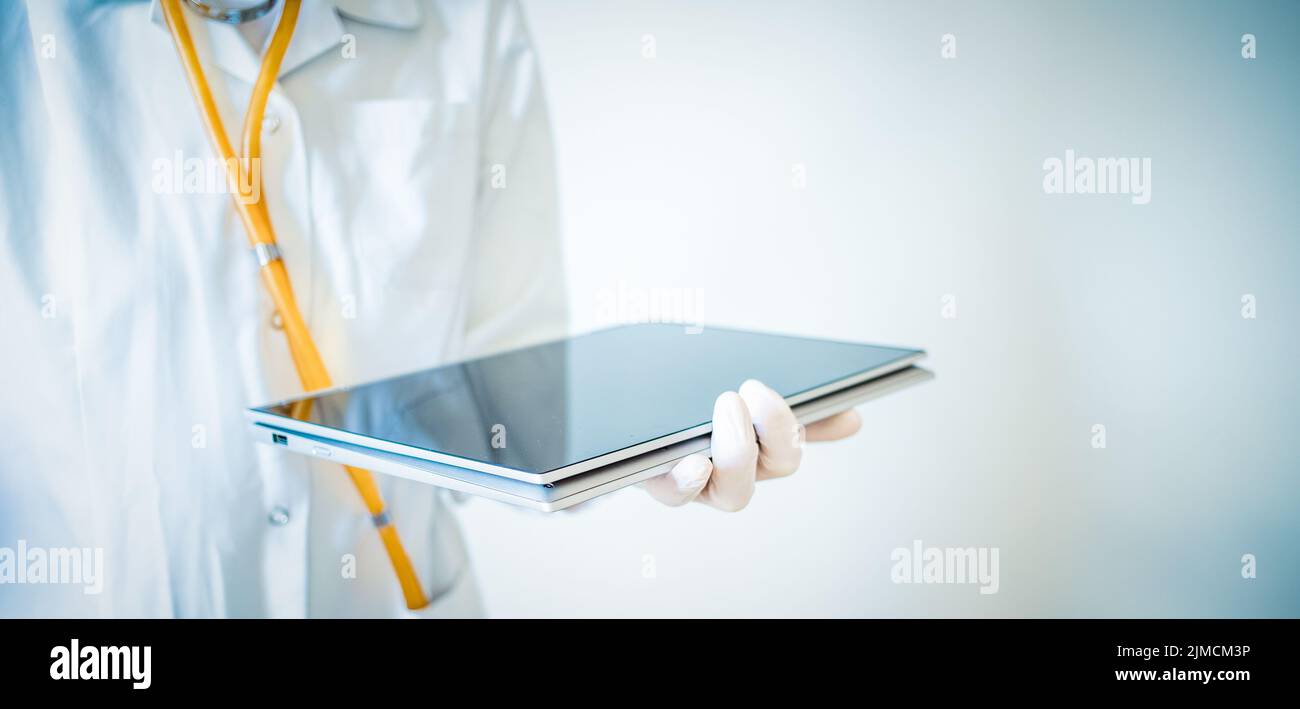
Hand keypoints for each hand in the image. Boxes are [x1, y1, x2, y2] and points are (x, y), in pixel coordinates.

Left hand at [642, 379, 861, 509]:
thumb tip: (849, 417)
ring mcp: (695, 482)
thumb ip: (777, 406)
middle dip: (774, 428)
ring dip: (740, 451)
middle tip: (753, 388)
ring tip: (729, 404)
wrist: (611, 420)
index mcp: (752, 449)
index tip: (846, 410)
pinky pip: (677, 494)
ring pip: (735, 492)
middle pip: (779, 465)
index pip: (794, 446)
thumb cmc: (673, 409)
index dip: (820, 427)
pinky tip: (693, 461)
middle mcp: (728, 473)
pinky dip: (689, 481)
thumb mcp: (722, 399)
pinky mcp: (654, 484)